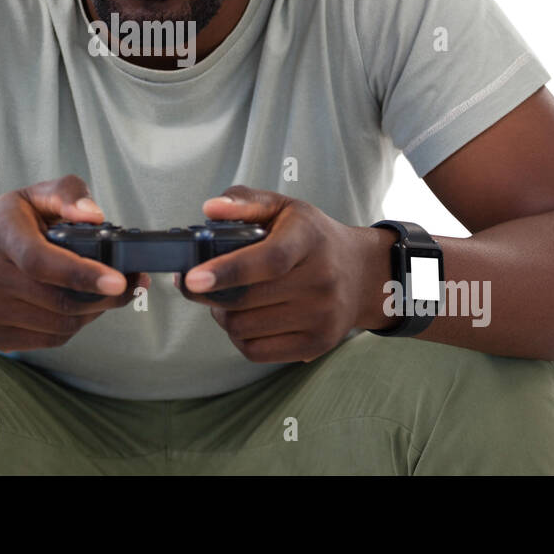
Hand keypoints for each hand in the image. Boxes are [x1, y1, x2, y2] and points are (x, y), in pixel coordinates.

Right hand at [0, 175, 148, 352]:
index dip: (83, 273)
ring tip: (99, 293)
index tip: (119, 280)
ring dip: (91, 313)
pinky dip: (72, 326)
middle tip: (128, 285)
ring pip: (60, 325)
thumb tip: (95, 215)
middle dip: (104, 296)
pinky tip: (74, 306)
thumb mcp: (32, 195)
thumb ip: (68, 194)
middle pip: (58, 300)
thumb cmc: (3, 226)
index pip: (41, 261)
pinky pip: (49, 340)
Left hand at [173, 185, 393, 362]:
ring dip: (223, 316)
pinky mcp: (317, 344)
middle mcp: (320, 280)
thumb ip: (245, 201)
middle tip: (201, 283)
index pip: (268, 260)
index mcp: (308, 239)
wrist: (361, 274)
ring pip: (244, 329)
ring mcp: (321, 316)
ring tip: (230, 300)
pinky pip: (256, 352)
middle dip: (210, 295)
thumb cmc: (312, 237)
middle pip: (246, 300)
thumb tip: (209, 208)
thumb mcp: (284, 208)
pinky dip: (239, 337)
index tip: (191, 278)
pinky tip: (246, 319)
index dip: (227, 271)